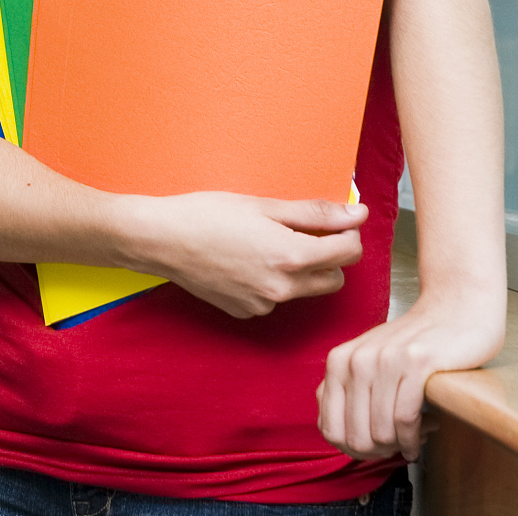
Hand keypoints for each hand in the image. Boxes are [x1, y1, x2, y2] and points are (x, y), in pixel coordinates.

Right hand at [115, 192, 367, 317]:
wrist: (160, 240)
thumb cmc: (206, 214)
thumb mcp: (264, 205)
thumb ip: (315, 213)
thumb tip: (357, 214)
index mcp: (292, 257)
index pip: (349, 252)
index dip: (348, 231)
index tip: (335, 219)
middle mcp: (282, 289)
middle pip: (334, 278)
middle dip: (330, 255)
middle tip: (305, 230)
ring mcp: (263, 305)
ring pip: (304, 290)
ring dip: (301, 270)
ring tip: (268, 243)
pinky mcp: (245, 312)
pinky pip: (275, 298)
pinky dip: (272, 281)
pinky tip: (246, 260)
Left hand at [315, 293, 505, 460]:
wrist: (456, 310)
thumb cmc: (415, 344)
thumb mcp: (369, 362)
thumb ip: (348, 392)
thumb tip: (338, 437)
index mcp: (338, 361)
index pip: (329, 429)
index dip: (353, 450)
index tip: (374, 449)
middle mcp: (356, 360)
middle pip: (356, 437)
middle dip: (380, 452)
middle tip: (399, 445)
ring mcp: (385, 360)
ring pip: (381, 432)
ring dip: (402, 444)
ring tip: (417, 433)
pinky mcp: (416, 363)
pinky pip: (406, 419)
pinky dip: (415, 438)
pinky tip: (426, 433)